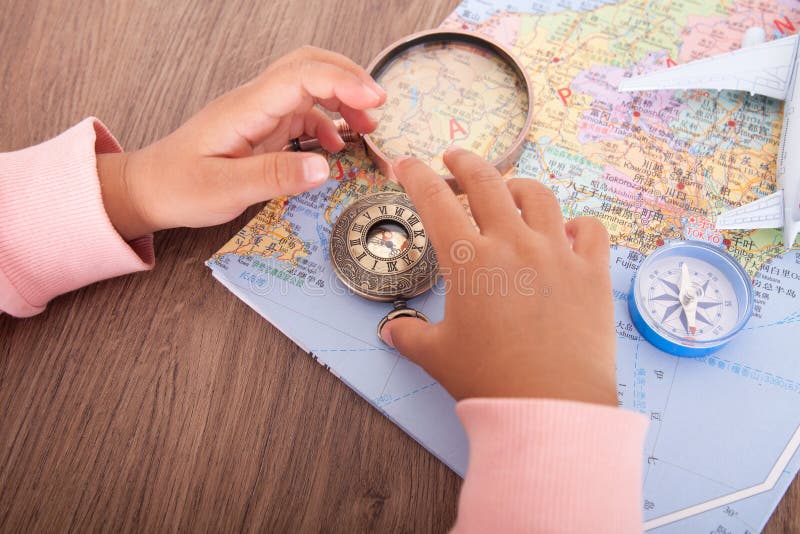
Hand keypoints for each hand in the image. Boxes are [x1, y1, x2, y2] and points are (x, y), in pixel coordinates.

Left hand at [97, 46, 385, 239]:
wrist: (148, 189)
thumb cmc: (179, 187)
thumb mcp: (225, 190)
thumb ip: (275, 177)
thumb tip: (324, 166)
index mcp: (246, 108)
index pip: (301, 75)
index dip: (342, 81)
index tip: (375, 100)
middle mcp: (255, 102)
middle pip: (308, 66)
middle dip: (349, 78)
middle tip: (379, 104)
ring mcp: (258, 113)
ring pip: (308, 86)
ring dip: (342, 98)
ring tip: (367, 127)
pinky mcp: (261, 128)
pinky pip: (301, 113)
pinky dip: (327, 122)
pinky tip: (336, 145)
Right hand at [382, 148, 616, 405]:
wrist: (551, 407)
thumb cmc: (489, 380)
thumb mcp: (437, 356)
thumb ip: (409, 336)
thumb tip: (391, 331)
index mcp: (469, 260)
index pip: (434, 201)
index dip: (415, 176)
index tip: (406, 165)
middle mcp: (513, 244)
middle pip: (486, 182)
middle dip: (464, 162)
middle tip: (454, 158)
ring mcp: (557, 254)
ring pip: (538, 195)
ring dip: (517, 186)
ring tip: (509, 192)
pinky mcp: (592, 272)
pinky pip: (590, 229)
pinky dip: (576, 224)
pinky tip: (566, 232)